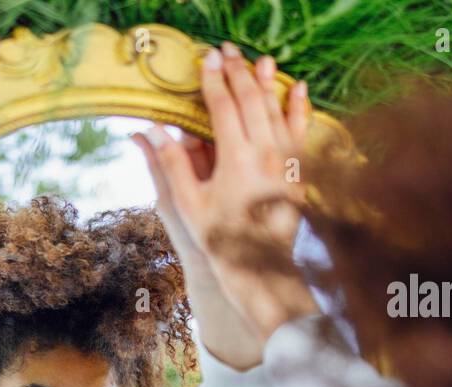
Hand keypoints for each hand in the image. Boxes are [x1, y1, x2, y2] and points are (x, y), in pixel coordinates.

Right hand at [135, 43, 318, 351]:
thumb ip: (171, 163)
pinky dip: (299, 107)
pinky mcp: (299, 172)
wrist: (260, 269)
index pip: (223, 106)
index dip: (213, 81)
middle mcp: (265, 152)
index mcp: (234, 157)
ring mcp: (286, 161)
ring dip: (267, 82)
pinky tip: (298, 89)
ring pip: (277, 110)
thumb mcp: (188, 203)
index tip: (206, 59)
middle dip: (238, 72)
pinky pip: (301, 130)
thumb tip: (150, 130)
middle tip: (227, 52)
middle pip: (251, 100)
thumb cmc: (218, 239)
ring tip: (260, 60)